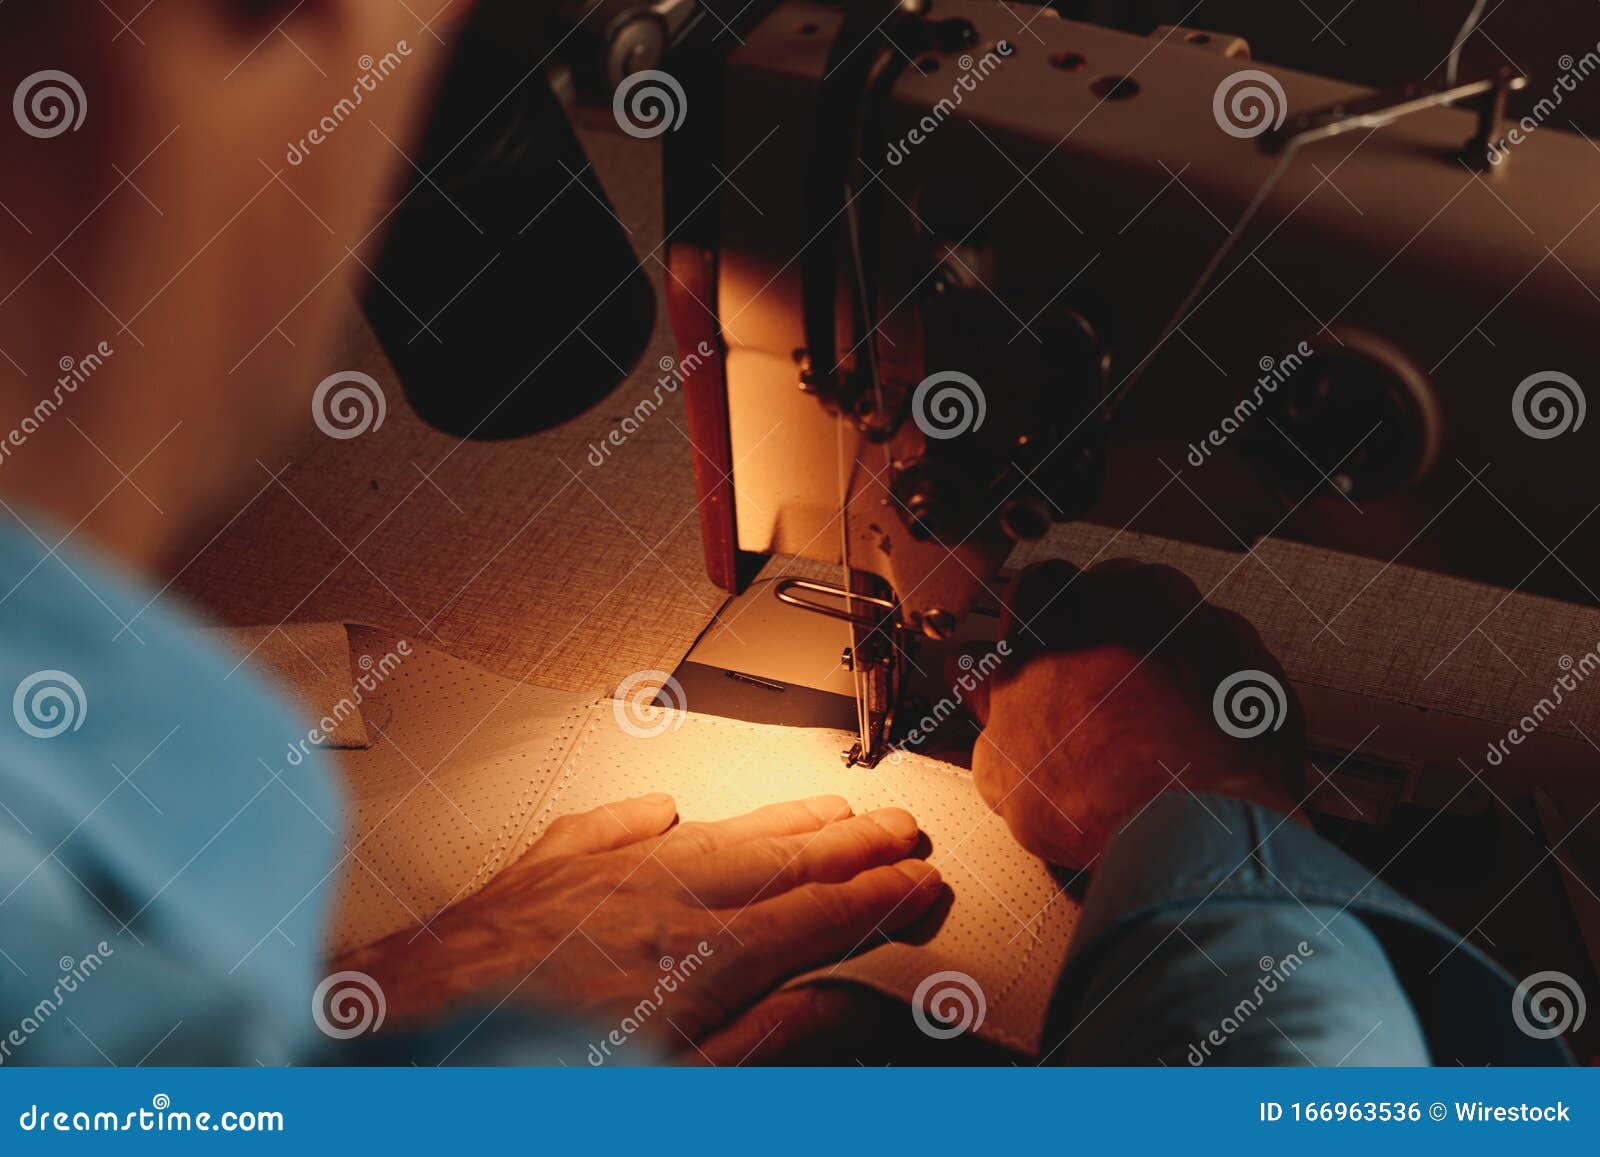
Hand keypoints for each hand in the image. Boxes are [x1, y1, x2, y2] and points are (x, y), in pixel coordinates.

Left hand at [338, 794, 940, 1057]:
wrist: (391, 1046)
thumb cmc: (525, 1078)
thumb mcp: (683, 1088)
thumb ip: (775, 1040)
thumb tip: (848, 1008)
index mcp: (703, 958)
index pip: (824, 914)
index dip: (884, 898)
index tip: (922, 884)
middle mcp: (659, 898)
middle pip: (783, 859)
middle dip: (854, 842)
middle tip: (901, 829)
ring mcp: (599, 875)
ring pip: (716, 831)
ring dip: (781, 820)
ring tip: (827, 811)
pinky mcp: (539, 871)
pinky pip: (612, 826)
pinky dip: (653, 820)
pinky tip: (670, 814)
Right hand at [965, 559, 1305, 868]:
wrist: (1192, 827)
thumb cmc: (1095, 791)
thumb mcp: (1002, 762)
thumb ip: (987, 708)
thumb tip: (976, 686)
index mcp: (1058, 604)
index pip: (1037, 588)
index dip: (1037, 633)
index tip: (1039, 666)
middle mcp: (1133, 592)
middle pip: (1111, 599)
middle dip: (1104, 642)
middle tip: (1095, 705)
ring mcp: (1202, 621)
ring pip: (1175, 628)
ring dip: (1162, 666)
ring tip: (1151, 735)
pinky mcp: (1256, 661)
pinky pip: (1228, 669)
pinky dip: (1212, 697)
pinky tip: (1194, 746)